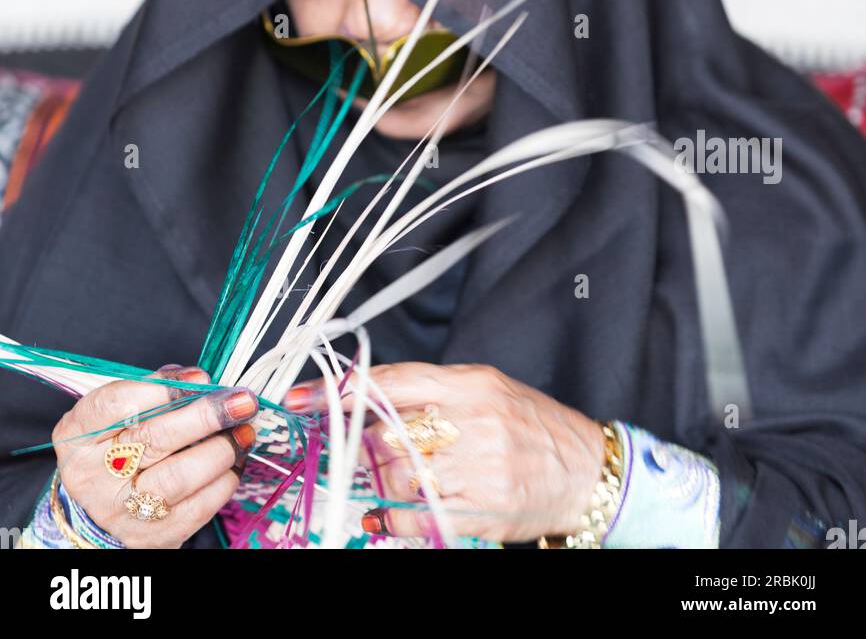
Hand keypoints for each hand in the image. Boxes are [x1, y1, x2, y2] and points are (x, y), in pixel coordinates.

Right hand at [52, 364, 258, 548]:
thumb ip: (153, 390)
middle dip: (205, 416)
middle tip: (242, 402)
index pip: (115, 405)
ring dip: (221, 451)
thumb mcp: (117, 413)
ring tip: (244, 432)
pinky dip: (223, 481)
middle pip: (153, 440)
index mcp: (77, 436)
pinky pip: (196, 509)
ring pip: (178, 478)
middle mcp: (92, 477)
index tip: (201, 377)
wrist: (100, 509)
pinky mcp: (150, 537)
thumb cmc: (116, 446)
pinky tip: (234, 462)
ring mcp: (120, 512)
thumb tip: (199, 380)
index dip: (162, 388)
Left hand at [284, 361, 604, 542]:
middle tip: (356, 448)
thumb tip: (367, 395)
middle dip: (364, 443)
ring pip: (398, 475)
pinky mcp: (484, 511)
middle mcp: (476, 421)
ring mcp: (480, 469)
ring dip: (384, 480)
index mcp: (473, 384)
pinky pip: (418, 516)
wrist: (586, 470)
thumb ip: (432, 390)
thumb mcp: (487, 389)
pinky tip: (384, 514)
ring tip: (398, 477)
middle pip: (388, 432)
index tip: (301, 397)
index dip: (342, 390)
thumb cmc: (532, 425)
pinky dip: (392, 517)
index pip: (393, 381)